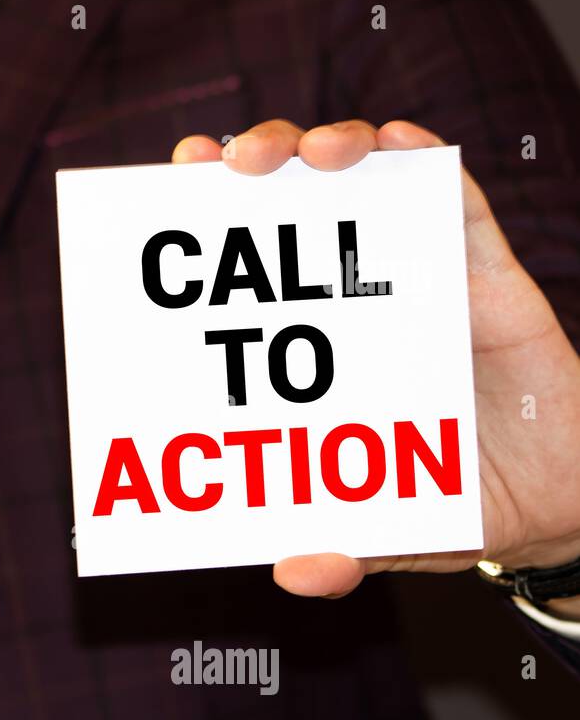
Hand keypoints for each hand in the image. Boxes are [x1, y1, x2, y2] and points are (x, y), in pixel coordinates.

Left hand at [172, 120, 579, 613]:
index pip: (246, 265)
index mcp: (311, 346)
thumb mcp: (386, 530)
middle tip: (230, 164)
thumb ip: (343, 548)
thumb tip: (294, 573)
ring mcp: (419, 277)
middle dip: (258, 159)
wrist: (554, 501)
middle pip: (293, 200)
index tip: (177, 180)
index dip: (207, 217)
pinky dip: (429, 165)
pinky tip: (404, 146)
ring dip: (332, 147)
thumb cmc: (449, 502)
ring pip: (368, 182)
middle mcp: (354, 297)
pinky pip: (458, 203)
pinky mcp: (489, 273)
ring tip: (310, 155)